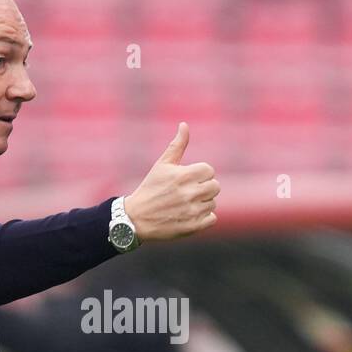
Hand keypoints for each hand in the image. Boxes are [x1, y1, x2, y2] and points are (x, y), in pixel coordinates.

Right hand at [123, 122, 218, 241]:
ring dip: (203, 203)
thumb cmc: (150, 188)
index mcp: (183, 176)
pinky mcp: (192, 226)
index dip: (200, 174)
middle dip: (204, 188)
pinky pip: (212, 219)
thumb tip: (184, 125)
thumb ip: (177, 145)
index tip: (188, 179)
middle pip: (215, 187)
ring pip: (213, 203)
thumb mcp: (162, 165)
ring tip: (185, 204)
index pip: (209, 170)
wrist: (136, 218)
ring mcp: (191, 211)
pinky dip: (203, 218)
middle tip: (188, 192)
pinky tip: (189, 215)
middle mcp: (189, 193)